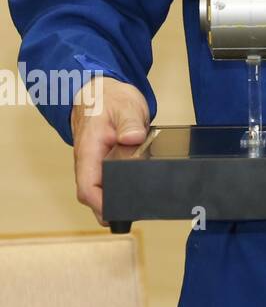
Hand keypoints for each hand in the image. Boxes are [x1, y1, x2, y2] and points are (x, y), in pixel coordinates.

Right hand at [71, 76, 149, 225]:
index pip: (87, 186)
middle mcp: (88, 161)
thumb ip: (129, 123)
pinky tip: (137, 192)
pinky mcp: (105, 161)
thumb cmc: (109, 99)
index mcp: (89, 150)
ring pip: (101, 189)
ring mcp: (95, 163)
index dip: (100, 203)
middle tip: (133, 215)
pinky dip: (120, 187)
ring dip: (115, 199)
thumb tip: (133, 138)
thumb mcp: (125, 107)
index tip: (115, 213)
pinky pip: (109, 180)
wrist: (101, 90)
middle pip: (92, 194)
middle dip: (109, 209)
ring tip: (138, 208)